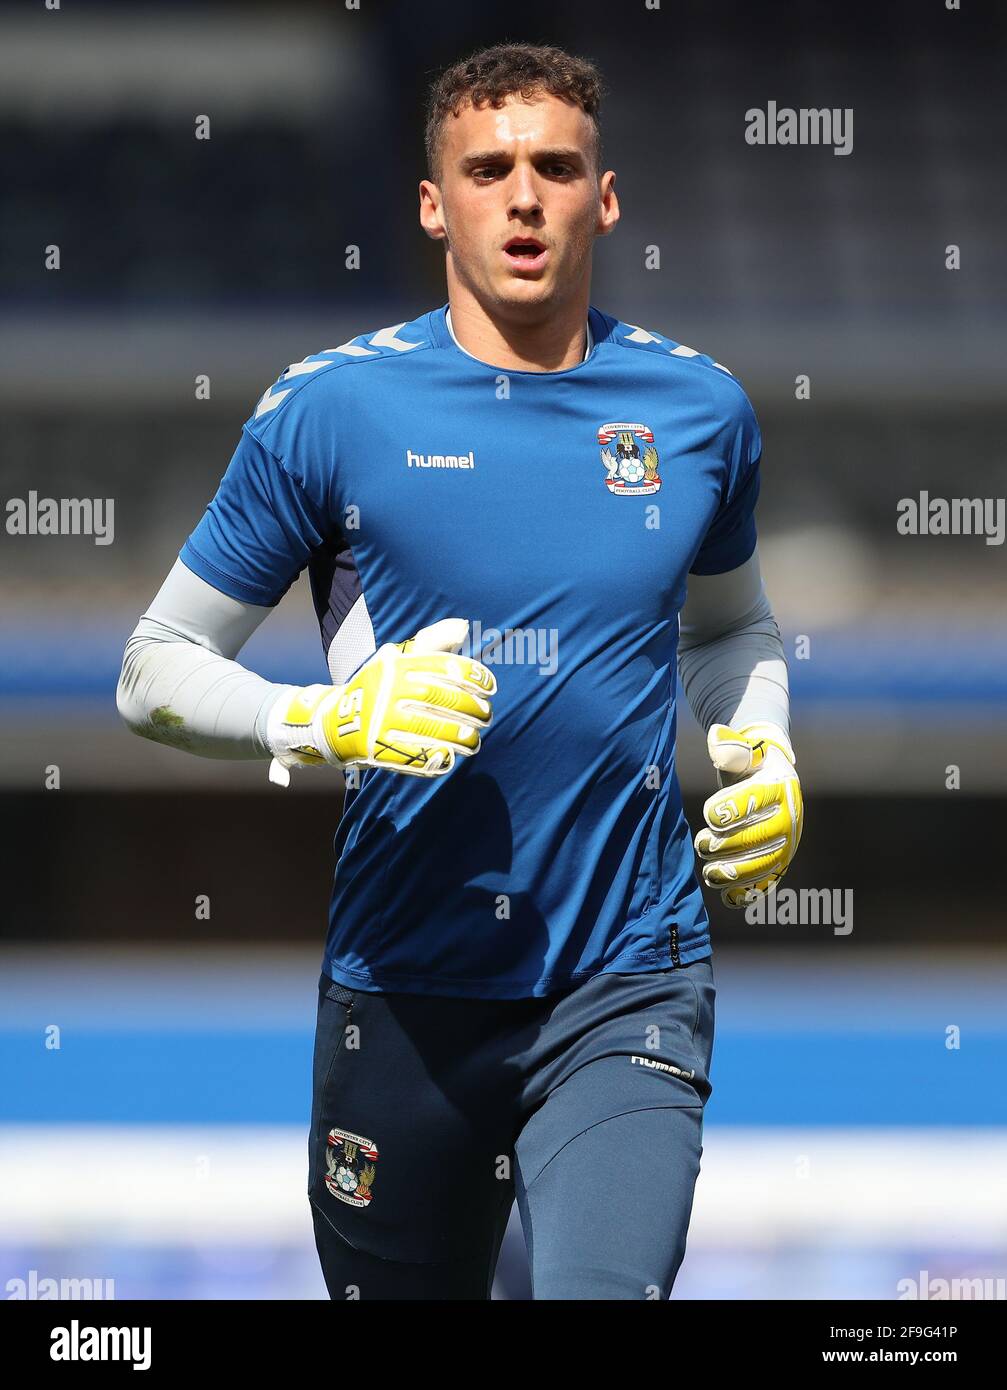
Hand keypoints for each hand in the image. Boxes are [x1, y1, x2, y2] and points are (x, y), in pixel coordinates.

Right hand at [266, 618, 495, 784]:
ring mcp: (381, 720)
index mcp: (398, 666)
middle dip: (472, 709)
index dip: (473, 677)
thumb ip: (431, 643)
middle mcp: (389, 690)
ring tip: (474, 740)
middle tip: (486, 716)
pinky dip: (435, 758)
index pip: (444, 667)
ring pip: (432, 729)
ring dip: (460, 736)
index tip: (490, 687)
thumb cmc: (377, 688)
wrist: (332, 721)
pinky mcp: (375, 747)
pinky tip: (450, 757)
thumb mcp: (397, 658)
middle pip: (443, 700)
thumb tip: (463, 627)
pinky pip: (412, 756)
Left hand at [694, 722, 803, 907]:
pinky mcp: (779, 863)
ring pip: (764, 866)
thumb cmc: (750, 765)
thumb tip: (717, 742)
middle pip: (759, 839)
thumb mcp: (742, 750)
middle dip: (726, 846)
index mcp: (779, 787)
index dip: (730, 810)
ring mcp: (786, 843)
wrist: (769, 779)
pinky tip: (728, 897)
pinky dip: (749, 894)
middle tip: (703, 844)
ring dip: (735, 874)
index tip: (708, 815)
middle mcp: (789, 817)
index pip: (756, 800)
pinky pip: (767, 883)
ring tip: (710, 873)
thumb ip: (729, 747)